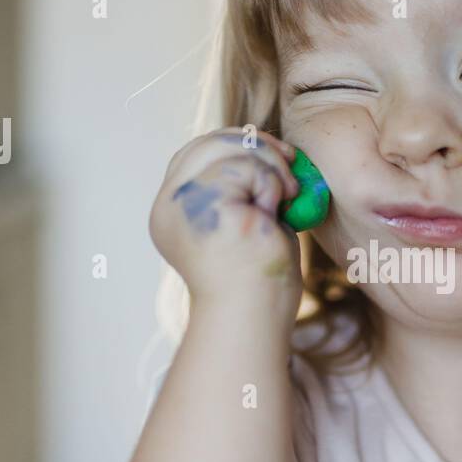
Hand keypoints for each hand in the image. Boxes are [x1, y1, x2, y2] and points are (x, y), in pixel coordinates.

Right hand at [149, 127, 303, 317]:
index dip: (239, 144)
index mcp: (174, 211)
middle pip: (208, 142)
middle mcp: (170, 204)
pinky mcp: (206, 204)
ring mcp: (184, 203)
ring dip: (271, 168)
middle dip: (258, 145)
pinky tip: (275, 214)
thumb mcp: (246, 224)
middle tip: (291, 164)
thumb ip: (244, 191)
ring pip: (231, 148)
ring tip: (286, 200)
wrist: (253, 319)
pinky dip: (271, 184)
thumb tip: (274, 152)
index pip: (198, 154)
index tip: (280, 157)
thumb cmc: (258, 283)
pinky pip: (247, 167)